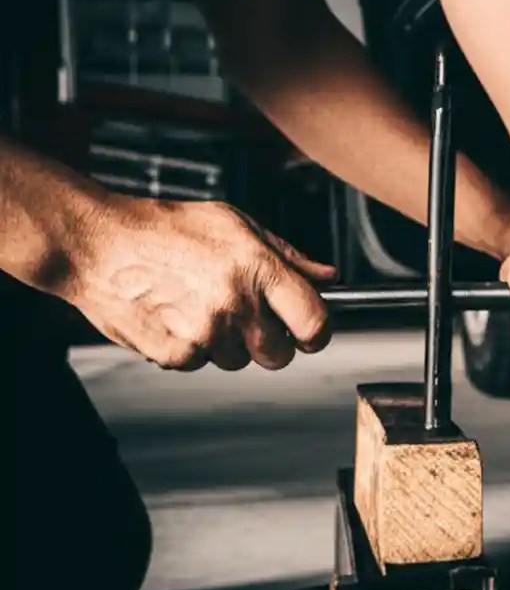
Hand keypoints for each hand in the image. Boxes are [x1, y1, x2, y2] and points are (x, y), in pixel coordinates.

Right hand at [59, 195, 336, 370]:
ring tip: (202, 306)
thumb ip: (288, 256)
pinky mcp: (174, 353)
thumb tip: (329, 278)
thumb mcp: (237, 225)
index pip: (314, 321)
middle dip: (272, 342)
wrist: (100, 244)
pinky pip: (201, 364)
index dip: (318, 333)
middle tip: (249, 317)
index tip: (311, 333)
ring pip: (239, 361)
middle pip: (279, 354)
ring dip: (229, 343)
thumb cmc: (168, 229)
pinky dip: (193, 348)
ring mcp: (204, 331)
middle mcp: (234, 302)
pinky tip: (177, 316)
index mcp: (257, 268)